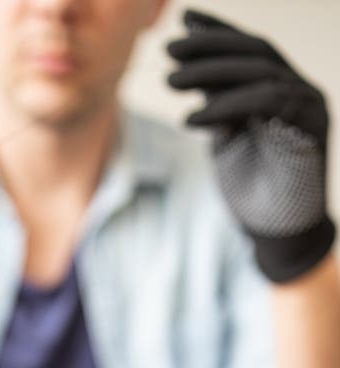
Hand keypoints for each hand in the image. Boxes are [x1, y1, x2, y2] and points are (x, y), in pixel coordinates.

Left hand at [167, 9, 336, 282]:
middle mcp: (298, 90)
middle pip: (254, 52)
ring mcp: (309, 103)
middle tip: (169, 49)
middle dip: (208, 46)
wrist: (277, 232)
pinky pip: (267, 101)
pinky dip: (226, 107)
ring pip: (259, 71)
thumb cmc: (253, 191)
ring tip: (170, 82)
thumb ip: (217, 110)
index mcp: (278, 90)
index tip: (182, 21)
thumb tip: (195, 80)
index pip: (248, 50)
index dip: (217, 32)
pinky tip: (192, 119)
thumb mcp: (227, 141)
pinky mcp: (312, 123)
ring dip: (210, 74)